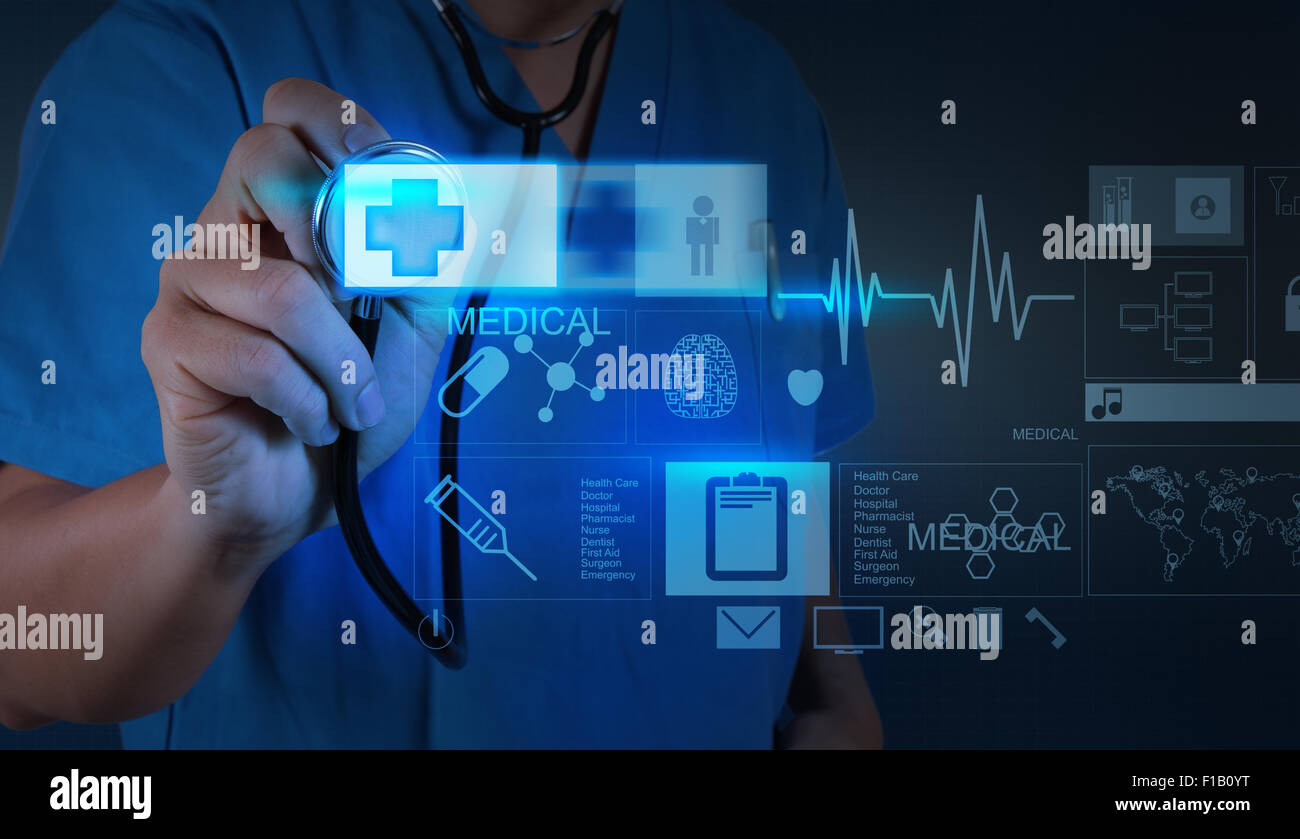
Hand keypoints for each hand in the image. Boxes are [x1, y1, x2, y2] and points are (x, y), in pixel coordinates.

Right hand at [141, 78, 448, 563]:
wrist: (299, 493)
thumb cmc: (354, 401)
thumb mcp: (416, 324)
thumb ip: (431, 259)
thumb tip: (454, 201)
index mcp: (289, 210)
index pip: (289, 111)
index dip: (340, 128)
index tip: (382, 189)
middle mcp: (231, 229)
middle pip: (260, 154)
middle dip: (335, 236)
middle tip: (362, 303)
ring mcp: (191, 282)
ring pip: (282, 288)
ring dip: (342, 362)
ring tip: (351, 401)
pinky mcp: (168, 342)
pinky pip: (255, 356)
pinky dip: (308, 401)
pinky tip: (311, 421)